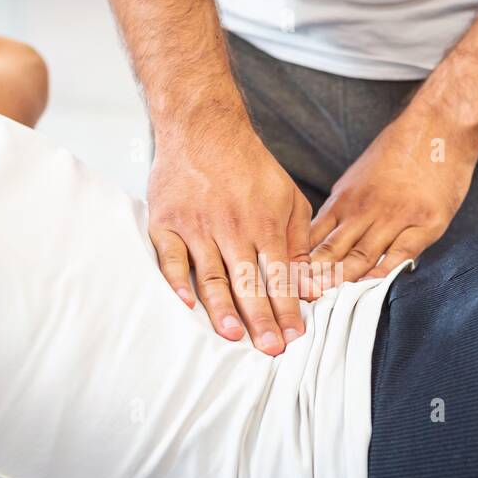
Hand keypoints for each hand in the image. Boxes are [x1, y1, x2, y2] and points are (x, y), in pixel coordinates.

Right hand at [148, 117, 312, 355]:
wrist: (203, 128)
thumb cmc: (249, 166)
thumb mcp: (288, 198)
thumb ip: (298, 242)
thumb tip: (310, 285)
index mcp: (265, 223)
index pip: (279, 275)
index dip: (288, 308)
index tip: (295, 336)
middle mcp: (232, 227)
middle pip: (248, 281)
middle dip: (261, 319)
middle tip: (270, 349)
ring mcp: (196, 225)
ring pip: (210, 274)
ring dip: (222, 308)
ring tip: (232, 336)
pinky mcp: (166, 222)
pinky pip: (170, 257)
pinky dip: (176, 281)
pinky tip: (186, 305)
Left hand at [309, 105, 476, 285]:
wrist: (440, 125)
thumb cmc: (400, 150)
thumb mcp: (359, 176)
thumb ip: (342, 209)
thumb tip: (320, 236)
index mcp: (345, 200)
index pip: (313, 237)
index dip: (298, 263)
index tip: (285, 283)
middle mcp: (364, 210)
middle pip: (331, 251)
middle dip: (313, 278)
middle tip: (297, 300)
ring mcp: (394, 217)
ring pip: (360, 255)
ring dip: (341, 280)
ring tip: (325, 300)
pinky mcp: (425, 223)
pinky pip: (400, 253)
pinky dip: (384, 271)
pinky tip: (371, 286)